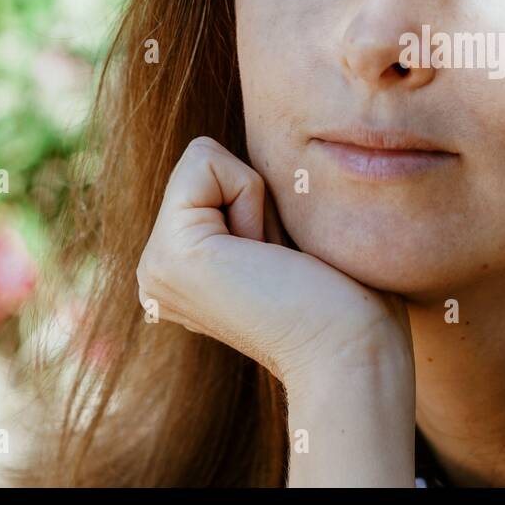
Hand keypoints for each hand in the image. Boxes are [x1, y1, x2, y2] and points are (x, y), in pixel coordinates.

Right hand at [136, 136, 413, 389]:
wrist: (351, 350)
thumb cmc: (345, 297)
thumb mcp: (282, 238)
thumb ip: (251, 205)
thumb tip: (238, 154)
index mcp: (179, 269)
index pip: (208, 170)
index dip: (261, 197)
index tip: (281, 257)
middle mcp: (155, 271)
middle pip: (203, 162)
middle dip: (257, 197)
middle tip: (280, 263)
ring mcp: (153, 267)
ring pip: (203, 159)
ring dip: (257, 200)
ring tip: (274, 264)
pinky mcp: (169, 256)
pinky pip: (205, 161)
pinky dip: (250, 194)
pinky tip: (265, 257)